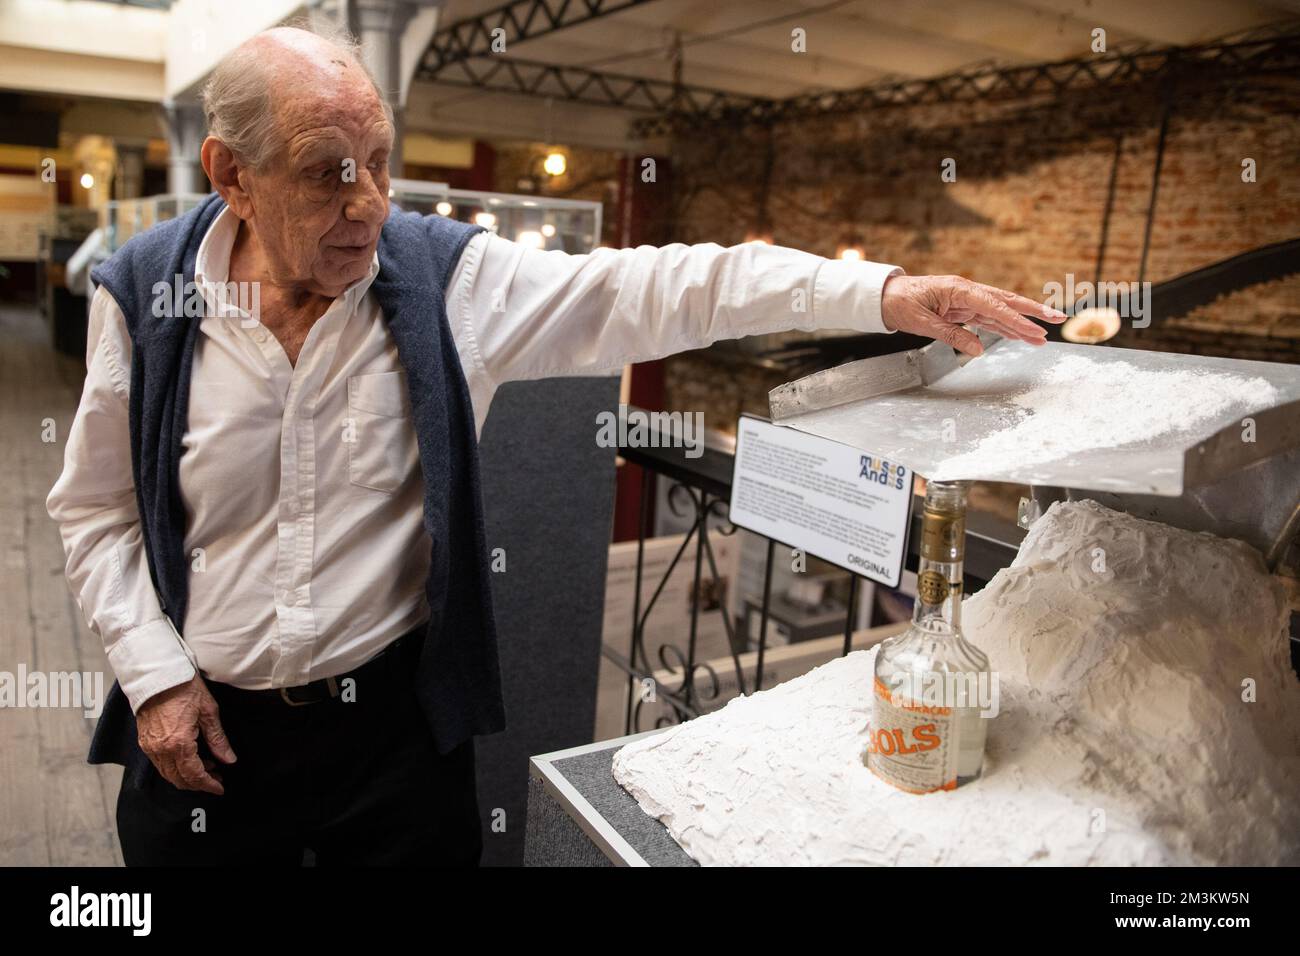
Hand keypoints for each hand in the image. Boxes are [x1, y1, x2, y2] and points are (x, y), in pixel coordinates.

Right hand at [136, 676, 236, 794]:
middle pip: (179, 779)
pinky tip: (190, 758)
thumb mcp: (208, 711)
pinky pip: (160, 764)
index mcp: (178, 743)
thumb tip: (229, 760)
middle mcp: (160, 749)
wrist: (157, 673)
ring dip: (187, 776)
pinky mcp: (144, 741)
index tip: (220, 788)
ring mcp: (149, 746)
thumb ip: (218, 739)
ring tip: (207, 766)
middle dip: (199, 783)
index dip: (208, 785)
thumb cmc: (184, 687)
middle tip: (217, 778)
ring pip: (168, 774)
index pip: (194, 775)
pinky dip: (175, 767)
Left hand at [880, 274, 1066, 356]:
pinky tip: (1017, 334)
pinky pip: (987, 318)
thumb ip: (951, 335)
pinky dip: (1003, 326)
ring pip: (999, 311)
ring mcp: (965, 299)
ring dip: (1020, 323)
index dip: (1016, 320)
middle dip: (1032, 312)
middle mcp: (966, 291)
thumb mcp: (922, 323)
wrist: (884, 295)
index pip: (994, 306)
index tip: (1035, 331)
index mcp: (958, 290)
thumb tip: (977, 349)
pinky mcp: (961, 308)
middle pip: (1005, 302)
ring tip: (1042, 336)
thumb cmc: (900, 303)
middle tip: (1057, 320)